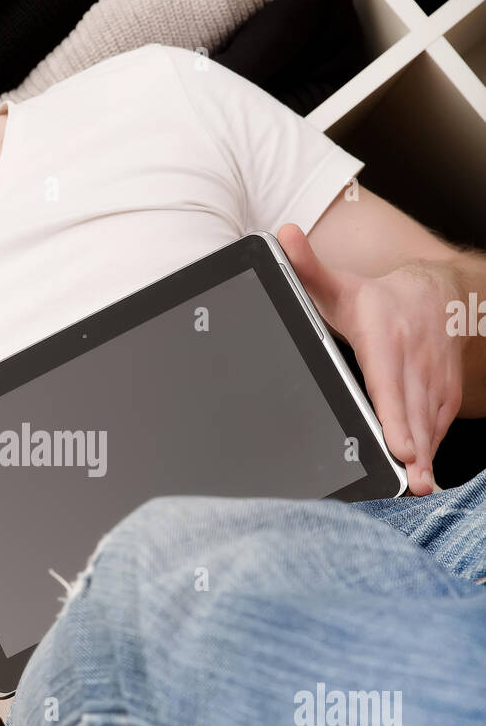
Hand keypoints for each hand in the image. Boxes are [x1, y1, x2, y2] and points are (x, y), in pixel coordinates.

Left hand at [278, 224, 464, 495]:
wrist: (437, 294)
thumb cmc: (377, 300)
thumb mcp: (341, 285)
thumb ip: (308, 268)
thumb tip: (281, 236)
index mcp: (385, 338)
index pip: (389, 384)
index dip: (396, 418)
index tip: (399, 447)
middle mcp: (415, 360)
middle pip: (413, 413)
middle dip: (414, 452)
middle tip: (411, 486)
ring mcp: (433, 379)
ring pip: (430, 425)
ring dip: (425, 458)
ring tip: (416, 489)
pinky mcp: (444, 395)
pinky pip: (437, 427)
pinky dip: (429, 451)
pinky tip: (418, 475)